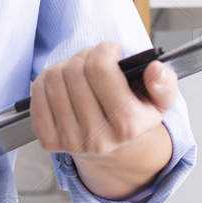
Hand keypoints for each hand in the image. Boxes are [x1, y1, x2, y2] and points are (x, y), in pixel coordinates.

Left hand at [29, 42, 176, 180]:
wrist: (116, 152)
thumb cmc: (135, 119)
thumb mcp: (160, 103)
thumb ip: (165, 84)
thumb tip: (156, 70)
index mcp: (126, 125)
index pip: (100, 68)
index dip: (104, 50)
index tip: (111, 52)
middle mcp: (97, 137)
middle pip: (74, 70)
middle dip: (85, 56)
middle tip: (95, 62)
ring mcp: (70, 140)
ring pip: (53, 78)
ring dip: (65, 66)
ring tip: (80, 73)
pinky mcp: (49, 140)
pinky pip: (37, 93)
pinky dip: (47, 81)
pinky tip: (64, 86)